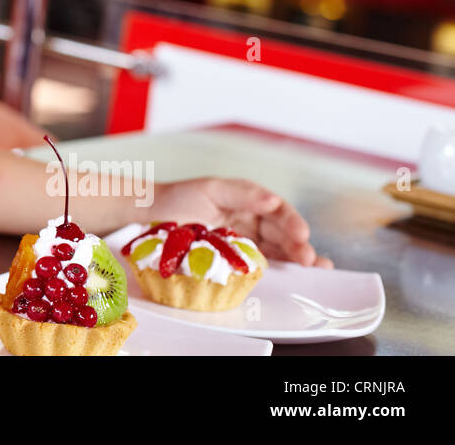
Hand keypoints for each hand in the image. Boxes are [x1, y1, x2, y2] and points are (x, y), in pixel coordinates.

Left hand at [151, 177, 332, 268]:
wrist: (149, 216)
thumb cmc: (178, 199)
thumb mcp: (211, 189)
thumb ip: (243, 194)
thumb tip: (273, 201)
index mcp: (249, 200)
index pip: (278, 212)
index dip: (292, 223)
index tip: (301, 234)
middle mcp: (251, 220)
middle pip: (282, 233)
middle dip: (299, 245)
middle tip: (310, 259)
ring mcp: (244, 240)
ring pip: (277, 249)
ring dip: (296, 259)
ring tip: (315, 269)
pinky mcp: (234, 258)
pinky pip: (260, 263)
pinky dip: (278, 269)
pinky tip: (293, 275)